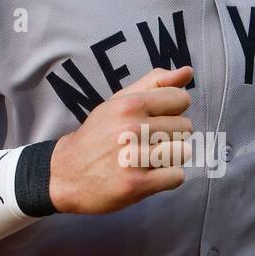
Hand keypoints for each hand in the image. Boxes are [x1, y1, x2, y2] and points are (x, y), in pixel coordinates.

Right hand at [48, 65, 193, 214]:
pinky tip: (148, 175)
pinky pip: (177, 177)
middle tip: (147, 142)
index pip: (181, 99)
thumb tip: (188, 71)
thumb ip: (154, 82)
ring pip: (183, 151)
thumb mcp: (119, 101)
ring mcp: (134, 158)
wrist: (65, 174)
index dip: (173, 111)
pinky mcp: (136, 184)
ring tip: (149, 159)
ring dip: (170, 157)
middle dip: (171, 135)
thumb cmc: (98, 135)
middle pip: (185, 127)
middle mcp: (132, 129)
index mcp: (130, 104)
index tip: (156, 120)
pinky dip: (167, 178)